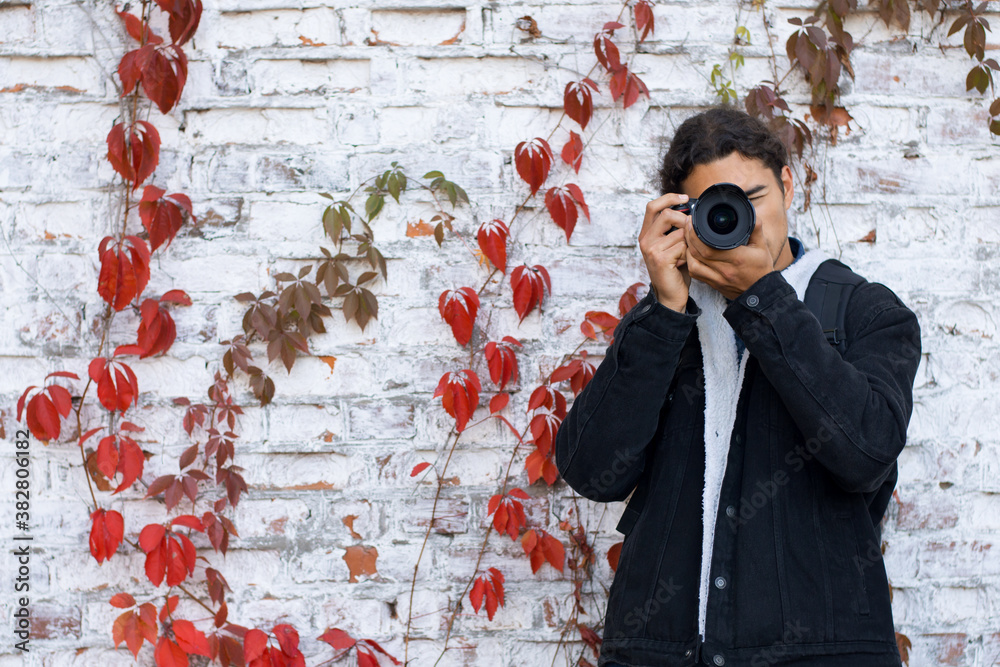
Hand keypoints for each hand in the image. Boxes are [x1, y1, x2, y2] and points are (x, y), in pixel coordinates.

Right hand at [638, 193, 692, 311]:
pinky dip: (689, 252)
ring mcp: (651, 249)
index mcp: (647, 234)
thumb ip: (676, 229)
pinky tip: (685, 261)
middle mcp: (645, 240)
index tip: (684, 198)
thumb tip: (690, 211)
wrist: (670, 295)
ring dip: (689, 241)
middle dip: (684, 220)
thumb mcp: (672, 245)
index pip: (653, 206)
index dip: (669, 198)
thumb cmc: (674, 270)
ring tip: (687, 253)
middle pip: (666, 214)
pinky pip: (682, 245)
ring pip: (679, 232)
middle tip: (691, 231)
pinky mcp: (660, 259)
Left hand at [682, 212, 774, 300]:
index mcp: (736, 258)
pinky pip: (695, 273)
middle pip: (698, 253)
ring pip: (693, 265)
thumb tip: (751, 214)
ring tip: (687, 238)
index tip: (693, 221)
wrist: (761, 292)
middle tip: (687, 224)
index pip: (709, 246)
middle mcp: (724, 270)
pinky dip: (690, 262)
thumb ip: (755, 229)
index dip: (696, 233)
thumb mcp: (762, 247)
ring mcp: (717, 279)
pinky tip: (691, 253)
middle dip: (688, 237)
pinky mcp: (713, 284)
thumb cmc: (761, 269)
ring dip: (687, 250)